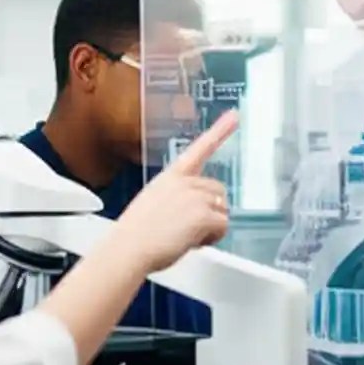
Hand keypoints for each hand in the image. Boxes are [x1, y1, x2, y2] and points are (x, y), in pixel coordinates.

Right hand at [113, 111, 237, 271]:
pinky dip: (212, 237)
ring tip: (186, 236)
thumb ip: (176, 199)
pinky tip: (192, 241)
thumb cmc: (135, 234)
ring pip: (222, 209)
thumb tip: (191, 212)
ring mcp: (194, 196)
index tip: (235, 115)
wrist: (128, 249)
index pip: (199, 148)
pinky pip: (222, 225)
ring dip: (210, 226)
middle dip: (210, 209)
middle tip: (188, 227)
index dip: (220, 130)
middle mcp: (184, 182)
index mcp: (170, 176)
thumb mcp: (153, 204)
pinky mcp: (203, 214)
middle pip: (218, 190)